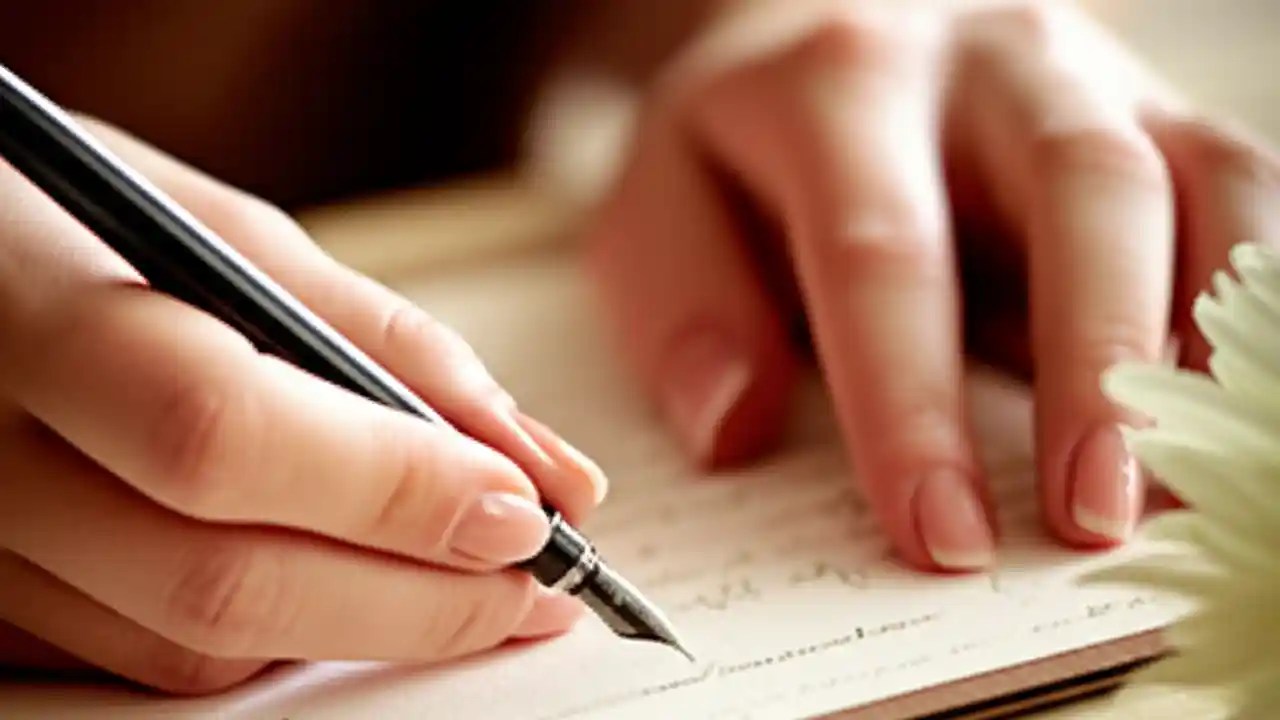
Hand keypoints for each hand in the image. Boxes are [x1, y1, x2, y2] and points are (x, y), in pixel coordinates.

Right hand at [0, 119, 606, 692]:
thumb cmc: (60, 216)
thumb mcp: (215, 227)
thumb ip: (379, 342)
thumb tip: (534, 459)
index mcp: (21, 303)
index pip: (221, 433)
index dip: (393, 488)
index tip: (527, 507)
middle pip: (216, 580)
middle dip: (414, 597)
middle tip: (529, 580)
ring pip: (190, 643)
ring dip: (358, 624)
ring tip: (457, 579)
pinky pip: (145, 656)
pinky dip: (272, 633)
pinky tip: (333, 577)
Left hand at [586, 0, 1279, 570]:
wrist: (824, 30)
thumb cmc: (745, 147)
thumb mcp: (661, 202)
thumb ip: (680, 306)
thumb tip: (737, 428)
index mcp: (839, 84)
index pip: (883, 251)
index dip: (912, 402)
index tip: (937, 534)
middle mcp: (985, 58)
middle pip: (1082, 189)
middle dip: (1096, 364)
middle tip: (1089, 517)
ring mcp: (1087, 76)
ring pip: (1194, 179)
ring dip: (1202, 340)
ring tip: (1179, 485)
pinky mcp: (1152, 112)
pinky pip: (1240, 190)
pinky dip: (1243, 304)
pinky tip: (1215, 403)